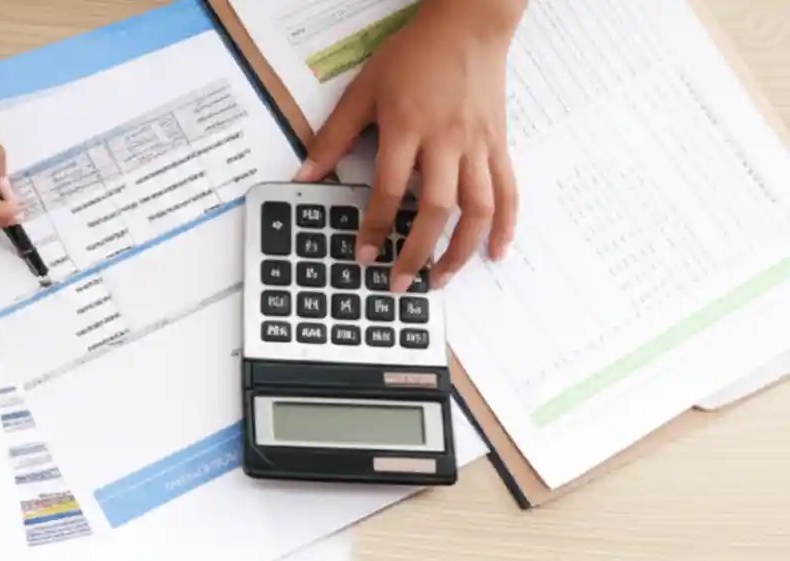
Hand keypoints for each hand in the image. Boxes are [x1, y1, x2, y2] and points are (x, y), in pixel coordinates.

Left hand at [296, 0, 522, 291]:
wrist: (468, 24)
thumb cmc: (413, 55)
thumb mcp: (363, 90)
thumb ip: (334, 136)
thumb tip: (305, 175)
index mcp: (408, 127)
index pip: (390, 188)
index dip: (375, 226)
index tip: (363, 256)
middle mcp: (446, 141)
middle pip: (436, 208)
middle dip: (417, 251)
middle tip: (400, 283)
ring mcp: (477, 145)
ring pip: (476, 207)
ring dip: (461, 250)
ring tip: (442, 278)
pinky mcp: (499, 145)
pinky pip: (507, 191)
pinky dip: (505, 225)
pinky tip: (495, 252)